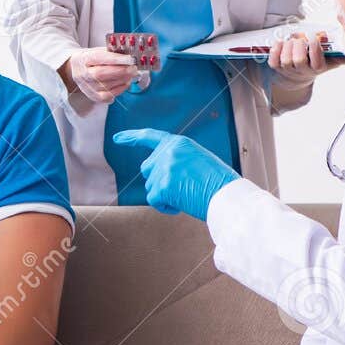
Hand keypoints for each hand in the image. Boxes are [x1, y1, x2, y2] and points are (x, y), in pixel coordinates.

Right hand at [64, 47, 150, 102]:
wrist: (78, 70)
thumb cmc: (91, 60)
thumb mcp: (97, 50)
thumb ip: (111, 52)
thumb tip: (128, 55)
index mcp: (83, 59)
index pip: (98, 58)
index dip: (115, 59)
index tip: (129, 58)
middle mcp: (83, 75)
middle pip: (101, 74)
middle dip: (121, 71)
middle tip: (133, 68)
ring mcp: (88, 87)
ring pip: (107, 86)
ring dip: (123, 79)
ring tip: (130, 74)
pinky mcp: (94, 97)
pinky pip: (109, 96)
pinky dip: (120, 89)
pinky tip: (125, 82)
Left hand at [111, 128, 239, 220]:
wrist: (227, 196)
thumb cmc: (218, 182)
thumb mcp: (197, 160)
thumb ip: (176, 160)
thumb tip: (156, 173)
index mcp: (179, 143)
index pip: (150, 137)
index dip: (132, 138)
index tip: (117, 139)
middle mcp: (168, 152)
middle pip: (147, 169)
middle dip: (157, 180)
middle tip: (180, 189)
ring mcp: (164, 168)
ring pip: (150, 186)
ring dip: (164, 195)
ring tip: (187, 196)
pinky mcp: (162, 186)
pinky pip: (154, 200)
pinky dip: (164, 207)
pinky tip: (180, 206)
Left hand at [267, 31, 340, 85]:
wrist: (298, 77)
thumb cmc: (316, 63)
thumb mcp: (332, 60)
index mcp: (318, 67)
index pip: (317, 62)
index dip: (314, 49)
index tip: (314, 38)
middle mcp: (303, 70)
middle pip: (298, 60)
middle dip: (299, 45)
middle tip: (301, 38)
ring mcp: (289, 70)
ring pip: (285, 59)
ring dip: (288, 46)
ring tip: (292, 40)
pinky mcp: (277, 68)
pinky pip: (273, 60)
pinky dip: (275, 49)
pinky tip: (281, 43)